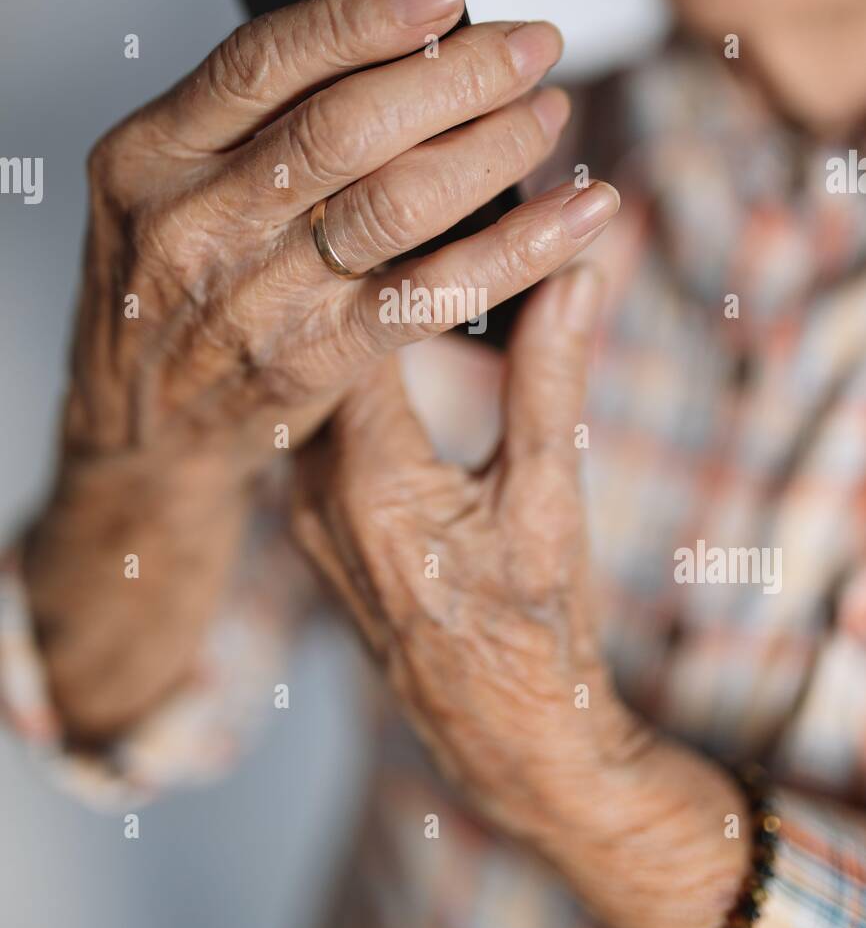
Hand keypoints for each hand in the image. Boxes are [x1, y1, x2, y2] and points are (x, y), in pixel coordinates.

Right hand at [66, 0, 617, 468]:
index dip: (361, 17)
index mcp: (152, 152)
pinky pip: (433, 295)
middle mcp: (199, 221)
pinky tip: (573, 216)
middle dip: (457, 74)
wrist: (143, 424)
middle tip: (531, 46)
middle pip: (345, 126)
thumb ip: (251, 119)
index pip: (263, 61)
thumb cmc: (167, 284)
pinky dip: (517, 251)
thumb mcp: (166, 182)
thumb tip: (396, 39)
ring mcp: (259, 296)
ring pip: (398, 204)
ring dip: (494, 148)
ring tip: (548, 113)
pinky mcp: (317, 358)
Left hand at [293, 266, 750, 927]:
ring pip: (318, 381)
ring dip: (358, 321)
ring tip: (402, 254)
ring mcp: (308, 515)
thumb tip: (574, 268)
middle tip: (419, 202)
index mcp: (371, 480)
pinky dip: (353, 372)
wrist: (503, 738)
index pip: (363, 321)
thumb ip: (550, 379)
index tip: (438, 188)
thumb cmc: (536, 634)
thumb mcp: (551, 500)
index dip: (402, 246)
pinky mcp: (318, 527)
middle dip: (374, 271)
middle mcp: (316, 494)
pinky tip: (383, 336)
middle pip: (327, 343)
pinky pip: (321, 424)